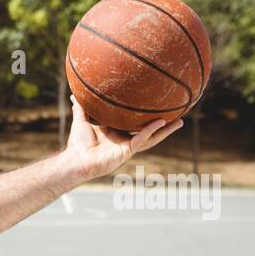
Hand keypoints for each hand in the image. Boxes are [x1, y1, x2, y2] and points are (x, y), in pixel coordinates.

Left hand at [63, 94, 183, 181]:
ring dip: (166, 130)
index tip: (155, 105)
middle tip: (177, 114)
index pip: (135, 123)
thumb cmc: (78, 144)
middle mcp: (125, 139)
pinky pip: (143, 139)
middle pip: (149, 130)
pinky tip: (161, 122)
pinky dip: (151, 130)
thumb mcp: (82, 121)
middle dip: (163, 124)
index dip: (146, 116)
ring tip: (180, 121)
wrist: (76, 160)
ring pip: (152, 137)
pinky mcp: (128, 151)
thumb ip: (80, 108)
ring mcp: (128, 146)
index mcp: (117, 132)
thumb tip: (74, 95)